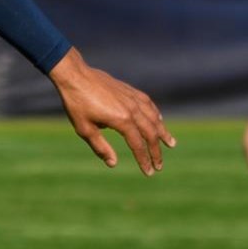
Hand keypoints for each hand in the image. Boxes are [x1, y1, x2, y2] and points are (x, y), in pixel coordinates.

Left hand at [49, 51, 175, 174]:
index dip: (144, 160)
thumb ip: (101, 147)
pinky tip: (159, 120)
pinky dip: (156, 114)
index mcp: (121, 120)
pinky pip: (149, 104)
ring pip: (154, 118)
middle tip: (159, 166)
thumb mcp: (85, 129)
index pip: (138, 145)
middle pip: (150, 134)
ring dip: (163, 132)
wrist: (75, 76)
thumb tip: (113, 164)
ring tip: (171, 144)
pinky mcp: (130, 91)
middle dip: (156, 151)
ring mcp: (133, 98)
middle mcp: (132, 109)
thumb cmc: (77, 104)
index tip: (149, 172)